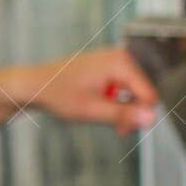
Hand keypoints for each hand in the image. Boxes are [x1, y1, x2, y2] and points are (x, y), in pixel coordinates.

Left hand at [19, 46, 157, 134]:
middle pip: (143, 93)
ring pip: (133, 92)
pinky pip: (122, 87)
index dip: (140, 115)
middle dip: (131, 113)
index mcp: (120, 62)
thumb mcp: (92, 109)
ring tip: (107, 120)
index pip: (149, 95)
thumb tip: (150, 118)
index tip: (124, 128)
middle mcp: (120, 56)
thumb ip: (123, 114)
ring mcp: (114, 60)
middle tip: (117, 129)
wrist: (34, 84)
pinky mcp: (108, 67)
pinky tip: (103, 109)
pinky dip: (115, 101)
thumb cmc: (57, 93)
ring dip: (123, 109)